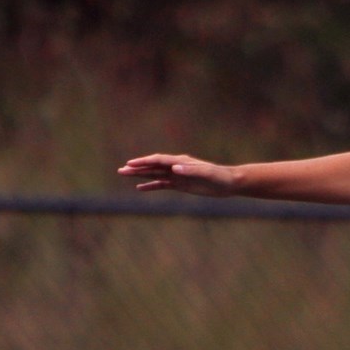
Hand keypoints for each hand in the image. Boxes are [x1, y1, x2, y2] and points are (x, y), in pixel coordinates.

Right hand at [116, 154, 237, 196]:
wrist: (228, 183)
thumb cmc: (218, 176)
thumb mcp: (206, 173)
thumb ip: (190, 170)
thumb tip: (174, 168)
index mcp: (180, 161)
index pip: (158, 160)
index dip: (144, 162)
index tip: (131, 164)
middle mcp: (176, 166)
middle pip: (153, 167)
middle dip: (137, 168)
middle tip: (121, 170)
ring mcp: (177, 176)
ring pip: (155, 175)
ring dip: (140, 175)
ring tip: (125, 175)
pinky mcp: (180, 185)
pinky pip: (162, 185)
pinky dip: (151, 186)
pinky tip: (140, 188)